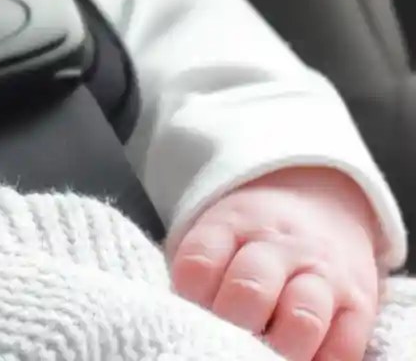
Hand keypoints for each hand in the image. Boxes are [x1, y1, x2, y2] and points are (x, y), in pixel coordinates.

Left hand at [170, 167, 382, 360]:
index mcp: (233, 225)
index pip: (199, 264)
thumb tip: (188, 323)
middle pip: (249, 290)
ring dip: (278, 348)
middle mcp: (280, 247)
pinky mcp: (360, 304)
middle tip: (223, 341)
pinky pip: (344, 347)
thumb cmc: (251, 237)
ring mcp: (324, 275)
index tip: (187, 313)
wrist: (321, 203)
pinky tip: (299, 360)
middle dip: (230, 325)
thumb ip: (199, 273)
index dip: (188, 298)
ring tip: (262, 355)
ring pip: (302, 319)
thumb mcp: (218, 234)